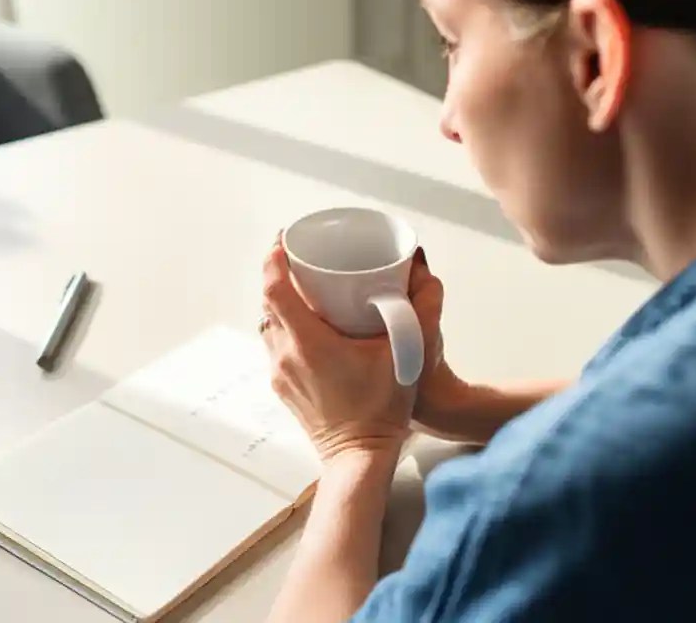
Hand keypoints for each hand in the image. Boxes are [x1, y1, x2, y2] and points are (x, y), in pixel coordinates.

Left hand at [260, 238, 445, 462]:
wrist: (359, 456)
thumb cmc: (381, 408)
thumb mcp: (407, 355)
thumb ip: (421, 311)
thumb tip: (426, 277)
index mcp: (308, 341)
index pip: (274, 288)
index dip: (273, 258)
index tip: (284, 239)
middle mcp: (285, 355)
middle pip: (269, 303)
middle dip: (280, 276)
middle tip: (302, 260)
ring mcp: (280, 373)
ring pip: (270, 325)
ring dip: (282, 304)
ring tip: (306, 290)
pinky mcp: (283, 387)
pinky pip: (277, 346)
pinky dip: (287, 328)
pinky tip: (310, 327)